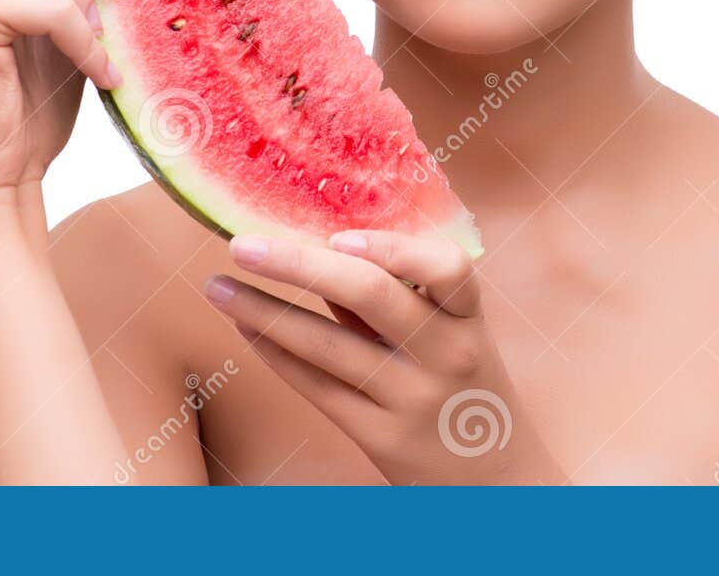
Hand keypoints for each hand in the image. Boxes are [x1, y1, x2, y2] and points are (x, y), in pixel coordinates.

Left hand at [202, 230, 567, 484]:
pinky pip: (319, 388)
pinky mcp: (384, 439)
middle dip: (298, 264)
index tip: (338, 235)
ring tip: (217, 287)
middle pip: (370, 296)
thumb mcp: (452, 337)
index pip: (448, 269)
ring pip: (328, 346)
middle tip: (242, 244)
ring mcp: (413, 400)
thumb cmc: (464, 388)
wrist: (500, 484)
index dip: (391, 247)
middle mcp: (446, 355)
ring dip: (264, 312)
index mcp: (468, 319)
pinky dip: (277, 355)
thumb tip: (321, 244)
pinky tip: (247, 329)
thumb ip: (399, 296)